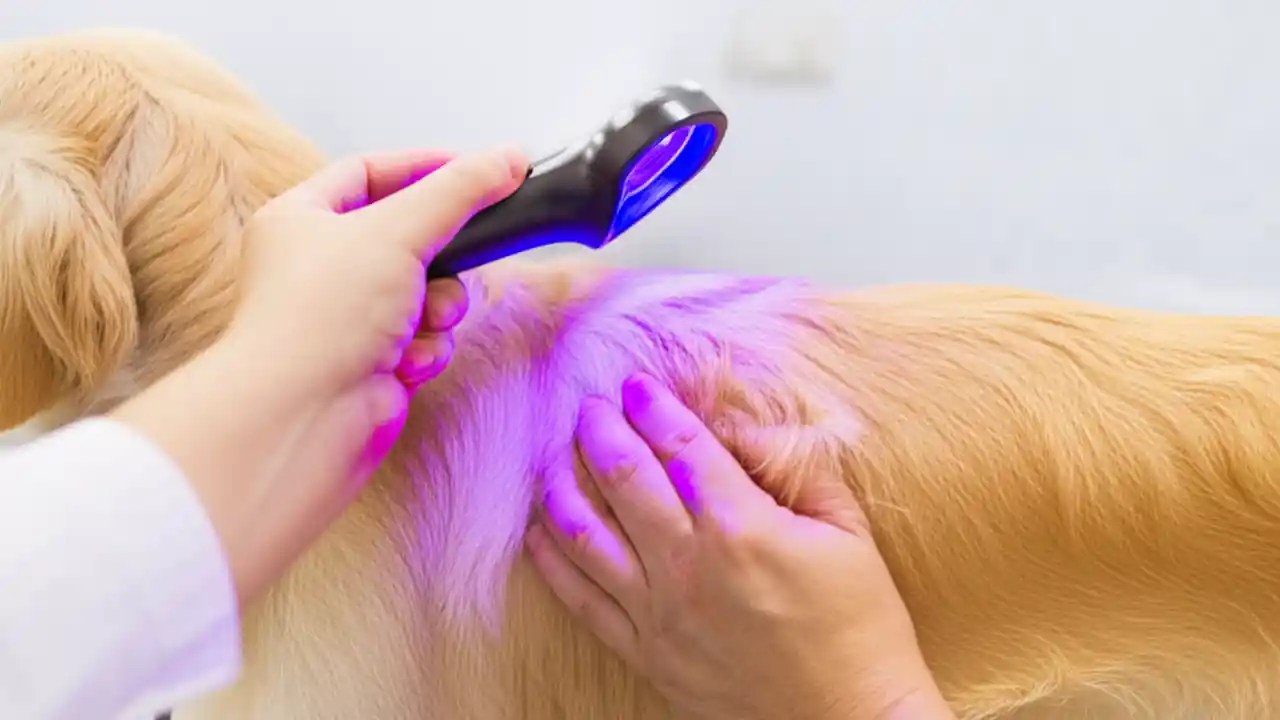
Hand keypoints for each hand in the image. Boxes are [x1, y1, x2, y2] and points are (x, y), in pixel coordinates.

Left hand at [114, 146, 527, 604]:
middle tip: (463, 254)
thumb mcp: (397, 231)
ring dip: (439, 307)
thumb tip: (507, 158)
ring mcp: (346, 317)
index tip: (477, 171)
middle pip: (408, 235)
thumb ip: (460, 191)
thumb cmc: (318, 319)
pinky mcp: (372, 361)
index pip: (370, 171)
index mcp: (301, 219)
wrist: (303, 417)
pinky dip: (426, 347)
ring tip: (424, 320)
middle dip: (443, 255)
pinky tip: (405, 361)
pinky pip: (425, 337)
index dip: (424, 167)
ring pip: (426, 291)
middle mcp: (319, 266)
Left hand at [526, 372, 953, 719]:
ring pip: (585, 533)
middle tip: (591, 406)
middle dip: (600, 429)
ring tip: (554, 457)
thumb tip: (739, 426)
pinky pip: (581, 599)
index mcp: (741, 527)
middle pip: (623, 476)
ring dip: (562, 485)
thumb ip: (795, 467)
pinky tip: (538, 533)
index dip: (653, 406)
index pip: (681, 445)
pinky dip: (551, 560)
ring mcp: (659, 612)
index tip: (636, 384)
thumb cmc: (860, 625)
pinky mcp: (645, 653)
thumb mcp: (848, 532)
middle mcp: (688, 564)